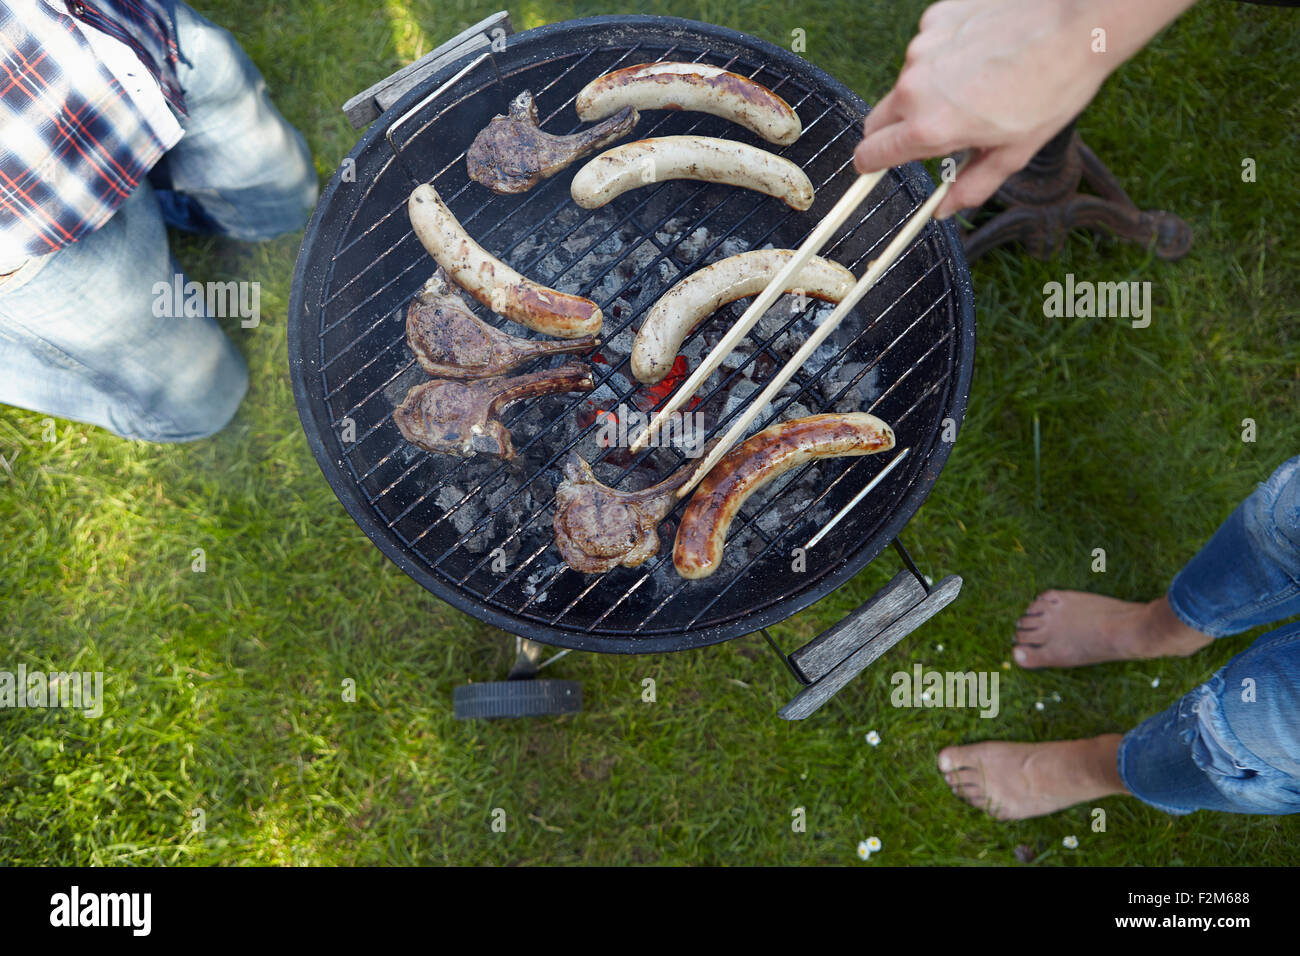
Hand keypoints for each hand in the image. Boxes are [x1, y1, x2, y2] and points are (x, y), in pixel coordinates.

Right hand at [854, 0, 1196, 217]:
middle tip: (932, 132)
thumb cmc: (1053, 86)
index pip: (871, 154)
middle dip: (895, 132)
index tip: (875, 167)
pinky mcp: (936, 18)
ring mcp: (923, 47)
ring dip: (928, 90)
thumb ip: (971, 186)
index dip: (871, 165)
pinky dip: (946, 55)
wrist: (1076, 22)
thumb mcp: (1014, 151)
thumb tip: (944, 209)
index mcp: (930, 126)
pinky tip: (981, 52)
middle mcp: (915, 85)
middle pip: (878, 119)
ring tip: (977, 84)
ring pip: (908, 81)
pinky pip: (928, 47)